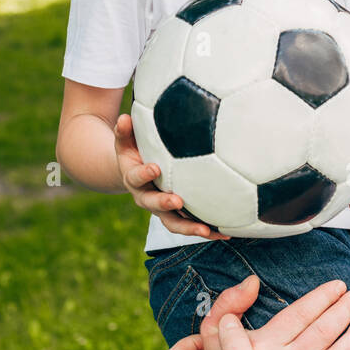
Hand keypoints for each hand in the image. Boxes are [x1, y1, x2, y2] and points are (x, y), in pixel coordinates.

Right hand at [114, 112, 228, 239]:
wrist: (136, 174)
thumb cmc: (134, 151)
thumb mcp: (125, 141)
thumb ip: (124, 131)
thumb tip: (125, 117)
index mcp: (134, 179)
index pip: (136, 177)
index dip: (144, 173)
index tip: (155, 168)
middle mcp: (146, 198)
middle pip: (154, 206)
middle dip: (165, 204)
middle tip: (178, 201)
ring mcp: (162, 209)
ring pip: (174, 223)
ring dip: (189, 228)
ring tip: (207, 231)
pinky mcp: (177, 216)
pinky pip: (191, 225)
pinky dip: (207, 230)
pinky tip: (226, 232)